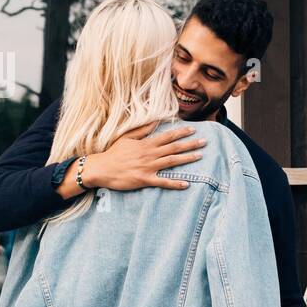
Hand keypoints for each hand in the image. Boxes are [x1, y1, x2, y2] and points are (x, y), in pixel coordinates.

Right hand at [80, 123, 206, 191]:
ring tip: (200, 156)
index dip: (181, 132)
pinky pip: (163, 182)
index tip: (193, 129)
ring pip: (172, 162)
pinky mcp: (145, 180)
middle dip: (190, 144)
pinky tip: (186, 184)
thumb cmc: (113, 153)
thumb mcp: (126, 138)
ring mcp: (148, 167)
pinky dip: (175, 183)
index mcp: (146, 144)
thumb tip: (155, 122)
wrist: (101, 169)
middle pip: (174, 148)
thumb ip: (142, 131)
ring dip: (187, 159)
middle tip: (205, 142)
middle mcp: (150, 154)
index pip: (167, 136)